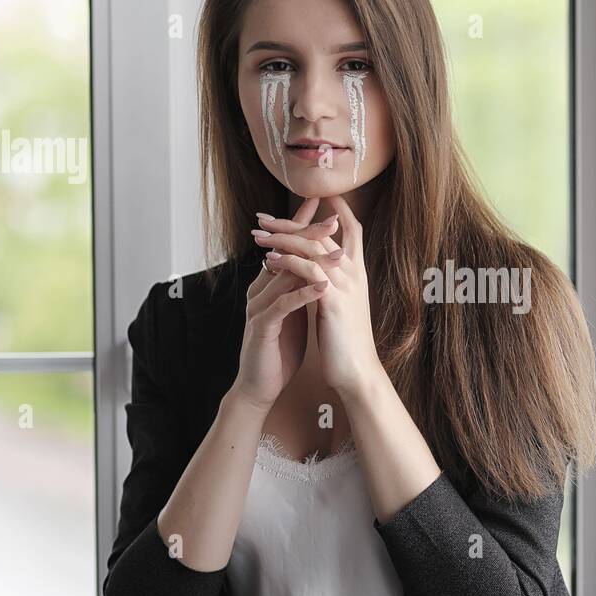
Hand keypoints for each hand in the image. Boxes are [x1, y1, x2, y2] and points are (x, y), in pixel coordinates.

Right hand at [230, 197, 338, 411]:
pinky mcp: (261, 327)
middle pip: (284, 254)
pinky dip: (303, 295)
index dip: (306, 228)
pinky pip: (282, 306)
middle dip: (308, 235)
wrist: (261, 386)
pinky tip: (322, 286)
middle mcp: (260, 290)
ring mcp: (258, 307)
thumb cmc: (280, 349)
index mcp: (269, 285)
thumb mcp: (295, 313)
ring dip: (310, 261)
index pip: (288, 248)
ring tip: (337, 250)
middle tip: (332, 218)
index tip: (329, 209)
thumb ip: (301, 288)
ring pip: (283, 276)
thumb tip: (321, 267)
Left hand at [255, 193, 383, 398]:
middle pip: (322, 233)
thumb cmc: (347, 341)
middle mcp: (354, 273)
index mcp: (357, 272)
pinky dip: (287, 262)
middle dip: (290, 222)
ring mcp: (345, 285)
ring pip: (311, 248)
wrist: (357, 371)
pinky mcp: (332, 300)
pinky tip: (268, 261)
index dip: (338, 210)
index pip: (352, 230)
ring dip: (280, 238)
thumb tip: (318, 269)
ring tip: (256, 235)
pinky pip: (307, 271)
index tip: (318, 194)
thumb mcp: (342, 305)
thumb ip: (334, 283)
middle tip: (262, 217)